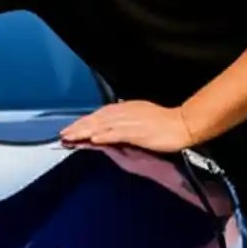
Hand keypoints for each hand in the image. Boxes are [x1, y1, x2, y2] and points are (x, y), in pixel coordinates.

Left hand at [59, 101, 196, 152]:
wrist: (184, 124)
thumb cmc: (165, 122)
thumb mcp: (141, 116)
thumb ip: (124, 120)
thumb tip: (110, 126)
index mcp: (125, 108)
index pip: (99, 114)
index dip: (84, 121)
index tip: (70, 128)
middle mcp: (124, 112)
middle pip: (96, 118)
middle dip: (78, 126)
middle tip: (62, 134)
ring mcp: (130, 121)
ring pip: (102, 125)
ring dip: (85, 131)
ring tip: (70, 137)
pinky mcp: (137, 131)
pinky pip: (117, 133)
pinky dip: (104, 135)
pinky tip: (93, 139)